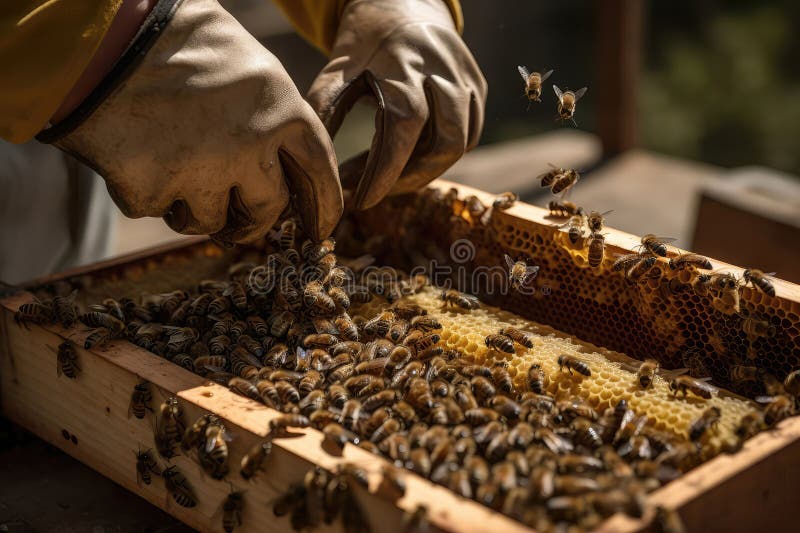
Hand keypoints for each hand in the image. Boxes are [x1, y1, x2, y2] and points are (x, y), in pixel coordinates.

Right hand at [40, 0, 342, 242]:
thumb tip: (280, 155)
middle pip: (268, 208)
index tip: (320, 229)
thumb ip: (269, 111)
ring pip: (211, 220)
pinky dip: (147, 192)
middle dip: (253, 221)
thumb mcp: (244, 62)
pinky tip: (134, 156)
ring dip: (195, 209)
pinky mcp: (152, 189)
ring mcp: (200, 171)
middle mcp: (249, 145)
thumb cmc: (173, 37)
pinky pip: (156, 208)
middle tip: (237, 223)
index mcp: (280, 108)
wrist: (97, 35)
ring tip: (172, 171)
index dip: (322, 204)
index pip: (319, 170)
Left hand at [308, 0, 486, 208]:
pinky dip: (443, 154)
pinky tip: (414, 158)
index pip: (403, 127)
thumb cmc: (364, 43)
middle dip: (412, 178)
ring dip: (428, 170)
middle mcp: (443, 69)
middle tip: (379, 192)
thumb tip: (317, 167)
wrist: (403, 3)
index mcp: (403, 62)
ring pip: (462, 143)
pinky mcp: (479, 86)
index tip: (362, 200)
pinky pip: (470, 134)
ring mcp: (467, 77)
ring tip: (392, 176)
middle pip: (446, 142)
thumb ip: (325, 111)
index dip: (384, 171)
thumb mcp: (338, 69)